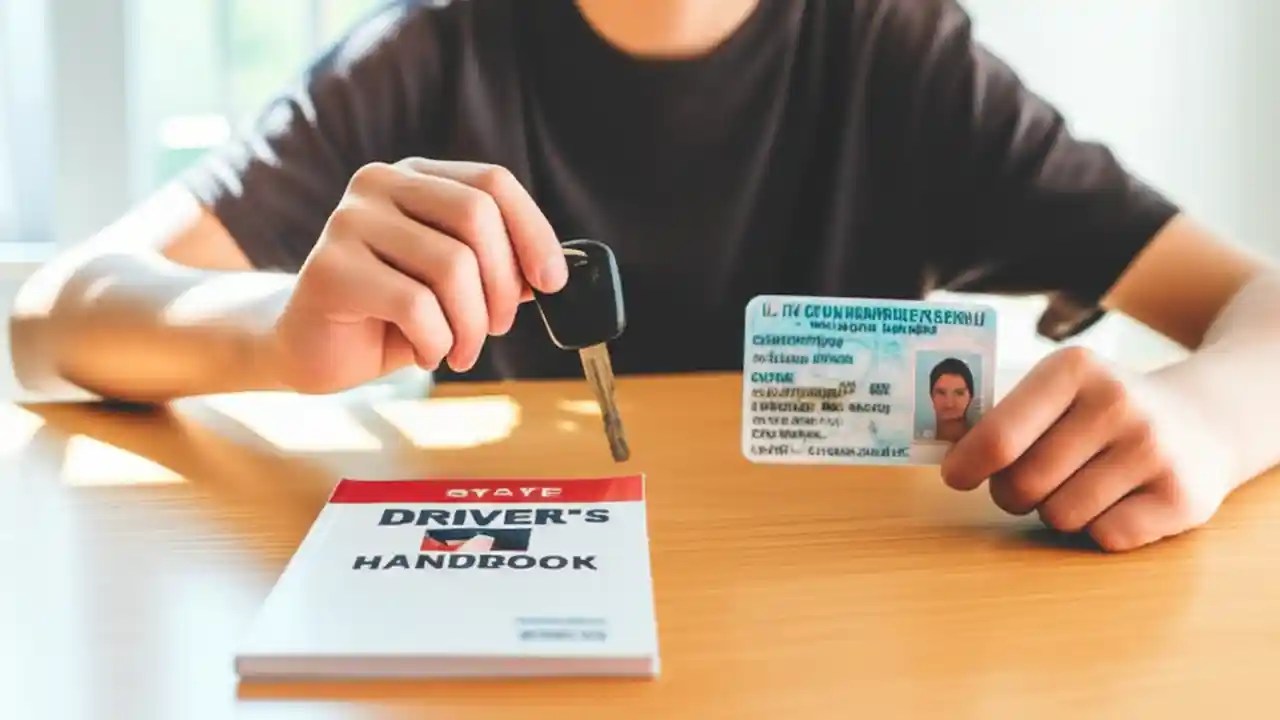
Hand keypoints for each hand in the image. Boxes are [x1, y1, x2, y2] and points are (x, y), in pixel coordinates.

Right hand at [272, 159, 568, 392]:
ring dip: (471, 326)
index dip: (533, 231)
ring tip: (460, 350)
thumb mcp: (455, 287)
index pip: (492, 182)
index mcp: (415, 177)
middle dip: (503, 285)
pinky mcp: (330, 269)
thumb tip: (550, 274)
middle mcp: (378, 185)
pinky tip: (425, 353)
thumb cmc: (390, 316)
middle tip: (497, 328)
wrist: (312, 348)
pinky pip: (415, 305)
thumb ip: (498, 269)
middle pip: (476, 217)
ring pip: (452, 266)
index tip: (553, 281)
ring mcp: (348, 221)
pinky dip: (436, 341)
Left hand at [941, 347, 1234, 551]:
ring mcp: (1153, 449)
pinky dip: (1099, 529)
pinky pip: (1104, 537)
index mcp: (1072, 369)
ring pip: (1060, 516)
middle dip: (1012, 494)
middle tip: (1028, 484)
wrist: (1204, 419)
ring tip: (1080, 485)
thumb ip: (1003, 417)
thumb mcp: (1058, 390)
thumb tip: (945, 455)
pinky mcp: (1181, 496)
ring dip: (1056, 512)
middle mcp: (1116, 403)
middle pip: (1023, 484)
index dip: (967, 465)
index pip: (998, 436)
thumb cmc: (1101, 412)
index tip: (956, 476)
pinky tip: (1118, 501)